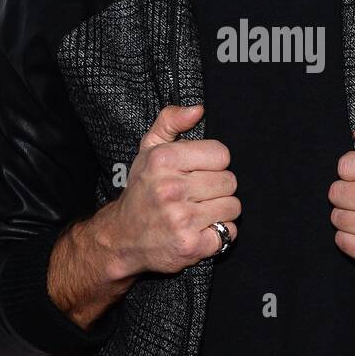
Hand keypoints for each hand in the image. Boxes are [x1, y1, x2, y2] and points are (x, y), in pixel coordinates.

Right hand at [97, 103, 240, 275]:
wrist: (121, 237)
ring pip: (233, 207)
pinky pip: (229, 233)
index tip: (198, 172)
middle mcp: (171, 189)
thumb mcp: (149, 150)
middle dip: (218, 188)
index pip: (221, 154)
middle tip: (197, 195)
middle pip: (230, 182)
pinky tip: (200, 230)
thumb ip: (171, 121)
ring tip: (199, 212)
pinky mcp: (190, 245)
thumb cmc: (142, 190)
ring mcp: (181, 219)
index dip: (213, 164)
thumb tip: (199, 109)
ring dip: (221, 211)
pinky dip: (220, 234)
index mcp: (163, 160)